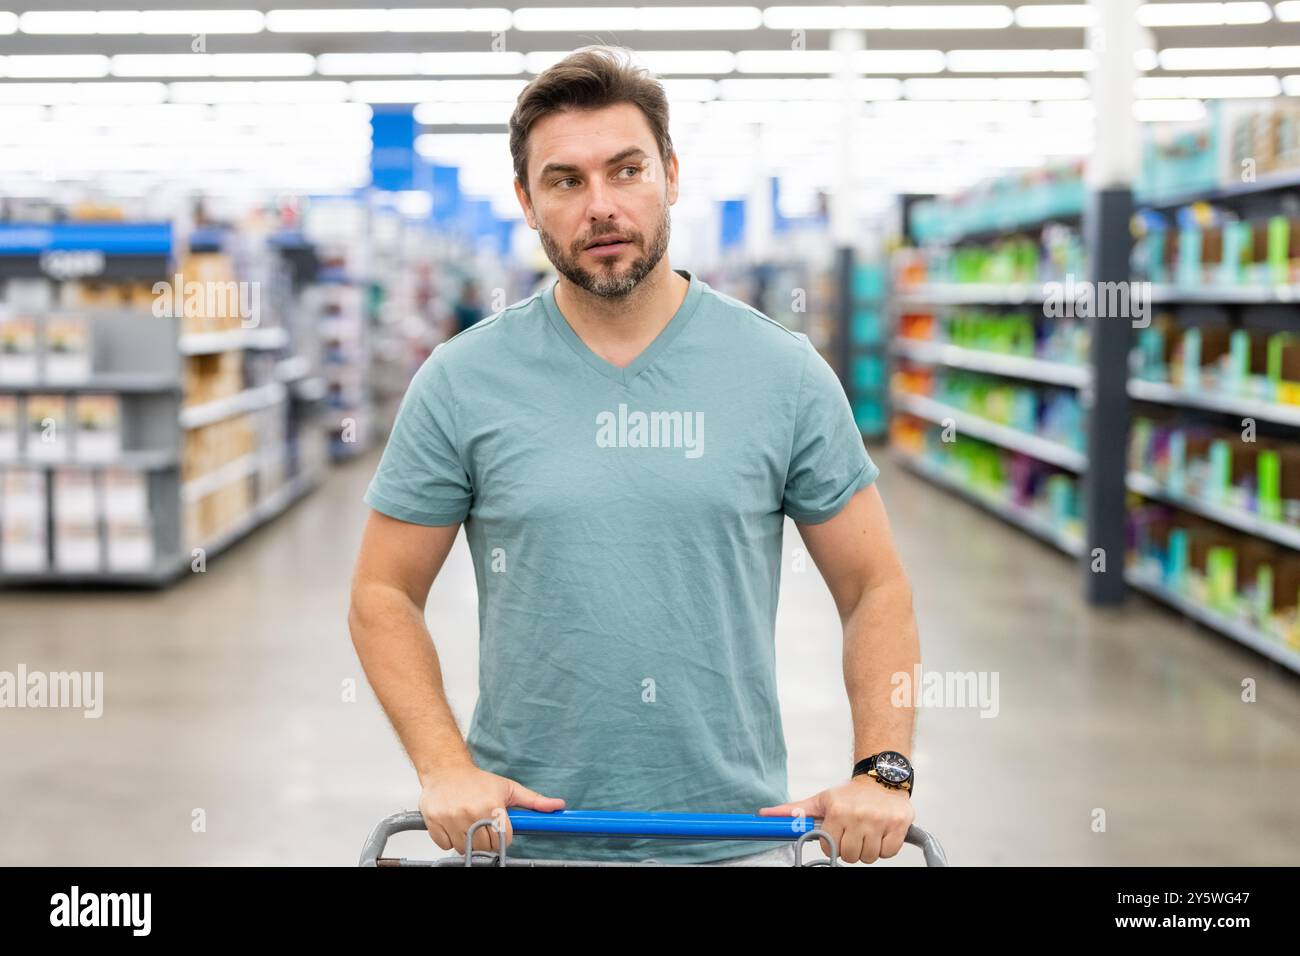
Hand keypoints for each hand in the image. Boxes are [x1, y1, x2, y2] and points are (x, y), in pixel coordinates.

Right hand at [417, 765, 564, 855]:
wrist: (446, 769)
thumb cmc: (477, 780)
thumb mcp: (509, 788)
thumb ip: (534, 801)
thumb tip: (558, 806)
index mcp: (491, 806)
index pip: (503, 840)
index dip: (503, 836)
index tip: (499, 828)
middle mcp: (471, 813)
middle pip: (484, 848)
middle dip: (486, 841)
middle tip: (483, 827)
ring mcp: (451, 818)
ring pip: (464, 849)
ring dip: (467, 842)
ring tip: (468, 824)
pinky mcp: (434, 822)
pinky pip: (444, 845)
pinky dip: (449, 840)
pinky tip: (454, 825)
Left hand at [759, 776, 915, 863]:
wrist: (881, 777)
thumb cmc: (849, 794)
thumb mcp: (821, 800)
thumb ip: (794, 811)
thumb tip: (763, 815)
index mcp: (837, 810)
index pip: (831, 846)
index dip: (834, 843)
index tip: (838, 832)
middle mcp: (859, 815)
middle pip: (851, 855)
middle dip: (851, 848)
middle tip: (854, 833)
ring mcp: (881, 821)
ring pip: (870, 857)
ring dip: (868, 849)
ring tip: (867, 832)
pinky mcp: (900, 824)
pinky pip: (889, 853)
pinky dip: (886, 848)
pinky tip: (881, 833)